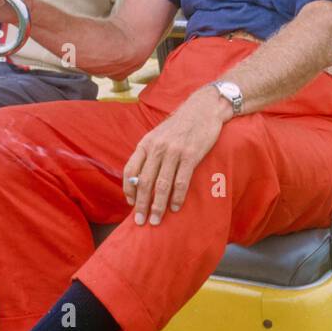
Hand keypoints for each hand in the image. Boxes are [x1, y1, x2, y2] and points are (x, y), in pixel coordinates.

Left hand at [123, 86, 231, 225]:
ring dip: (158, 206)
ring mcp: (174, 151)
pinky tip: (175, 207)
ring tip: (156, 220)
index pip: (130, 170)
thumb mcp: (158, 135)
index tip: (131, 204)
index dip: (129, 190)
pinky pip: (181, 181)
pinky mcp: (191, 155)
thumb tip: (139, 181)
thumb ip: (149, 154)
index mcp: (146, 143)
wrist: (203, 109)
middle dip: (142, 205)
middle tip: (141, 222)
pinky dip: (177, 197)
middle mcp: (157, 148)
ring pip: (162, 185)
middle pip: (145, 182)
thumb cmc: (179, 125)